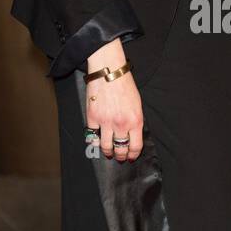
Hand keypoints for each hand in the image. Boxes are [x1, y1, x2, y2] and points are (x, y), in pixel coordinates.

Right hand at [85, 39, 143, 160]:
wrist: (109, 72)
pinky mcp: (92, 118)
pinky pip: (92, 136)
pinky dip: (94, 140)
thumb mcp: (137, 105)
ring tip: (108, 152)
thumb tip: (132, 136)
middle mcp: (121, 124)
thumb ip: (135, 121)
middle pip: (120, 149)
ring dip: (107, 152)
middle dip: (120, 156)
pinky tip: (97, 140)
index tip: (131, 157)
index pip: (135, 146)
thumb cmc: (125, 86)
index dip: (133, 155)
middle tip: (119, 157)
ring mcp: (106, 122)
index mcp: (135, 121)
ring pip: (106, 146)